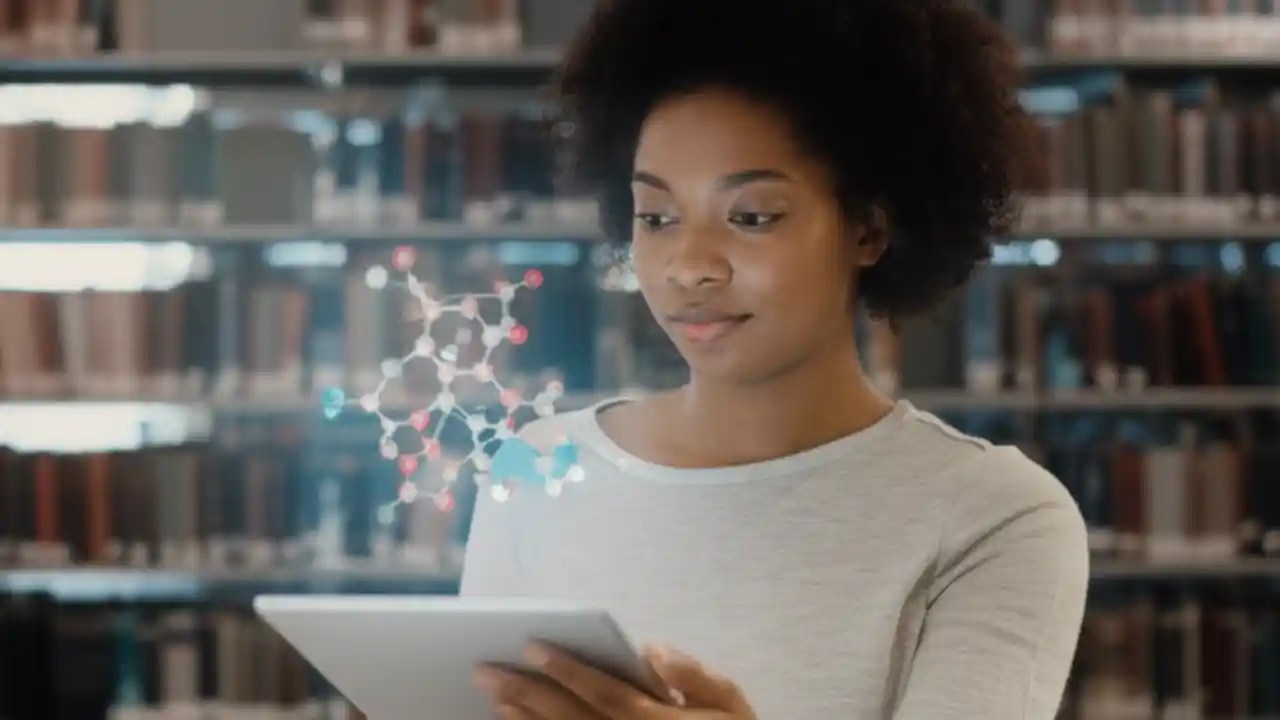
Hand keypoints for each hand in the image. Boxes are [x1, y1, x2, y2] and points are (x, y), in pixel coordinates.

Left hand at [475, 642, 757, 718]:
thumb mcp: (730, 702)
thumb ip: (696, 676)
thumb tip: (653, 650)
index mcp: (656, 719)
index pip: (602, 690)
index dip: (566, 668)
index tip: (531, 646)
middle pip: (569, 717)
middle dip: (526, 691)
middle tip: (486, 671)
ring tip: (495, 699)